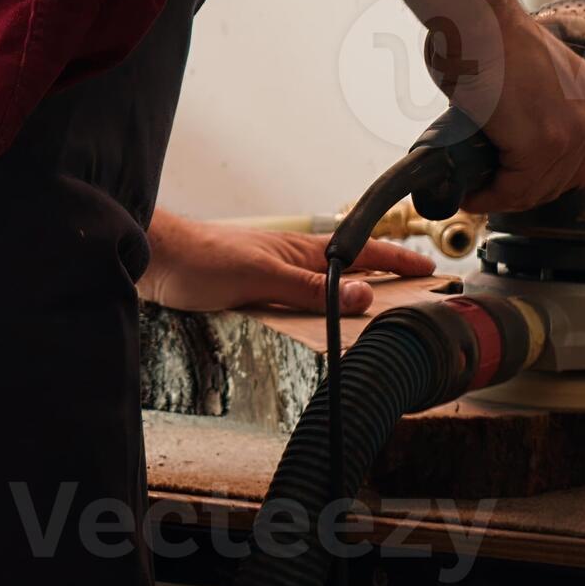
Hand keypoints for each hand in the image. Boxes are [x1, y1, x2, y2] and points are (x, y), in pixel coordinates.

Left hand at [139, 210, 433, 315]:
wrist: (156, 261)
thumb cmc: (203, 258)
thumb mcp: (263, 276)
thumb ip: (311, 289)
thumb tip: (364, 297)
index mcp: (301, 252)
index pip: (361, 253)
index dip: (396, 261)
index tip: (428, 270)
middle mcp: (290, 263)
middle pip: (347, 273)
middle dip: (381, 285)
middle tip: (411, 302)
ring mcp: (272, 278)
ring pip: (323, 292)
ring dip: (347, 304)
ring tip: (374, 324)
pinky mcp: (252, 295)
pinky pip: (296, 308)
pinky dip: (315, 318)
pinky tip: (315, 334)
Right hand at [428, 9, 584, 213]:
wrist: (475, 17)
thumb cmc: (485, 32)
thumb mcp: (527, 72)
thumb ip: (529, 103)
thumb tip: (500, 135)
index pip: (575, 158)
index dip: (539, 177)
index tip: (508, 179)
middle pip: (561, 179)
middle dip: (522, 192)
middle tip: (489, 189)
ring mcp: (570, 131)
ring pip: (537, 189)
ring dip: (503, 198)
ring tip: (475, 193)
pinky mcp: (541, 145)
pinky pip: (514, 189)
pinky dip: (490, 198)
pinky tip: (472, 194)